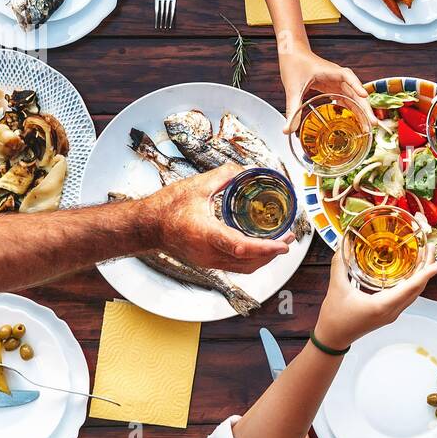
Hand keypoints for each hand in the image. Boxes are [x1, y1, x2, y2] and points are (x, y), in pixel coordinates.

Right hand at [144, 163, 291, 273]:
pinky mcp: (208, 262)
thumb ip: (224, 176)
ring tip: (279, 242)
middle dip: (273, 252)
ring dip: (265, 257)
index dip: (266, 247)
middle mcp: (209, 253)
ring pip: (245, 267)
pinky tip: (260, 246)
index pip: (242, 247)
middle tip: (289, 237)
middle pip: (249, 261)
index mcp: (206, 234)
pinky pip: (237, 266)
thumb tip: (244, 170)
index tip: (283, 243)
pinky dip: (253, 259)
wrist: (147, 226)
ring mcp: (209, 261)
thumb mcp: (197, 185)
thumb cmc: (167, 208)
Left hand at [278, 45, 367, 131]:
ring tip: (367, 127)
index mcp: (331, 72)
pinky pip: (346, 98)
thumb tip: (288, 130)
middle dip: (365, 107)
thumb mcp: (293, 88)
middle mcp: (338, 77)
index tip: (363, 97)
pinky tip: (353, 120)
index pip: (348, 77)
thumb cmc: (294, 64)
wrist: (292, 53)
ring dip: (360, 111)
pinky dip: (351, 108)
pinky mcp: (333, 87)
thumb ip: (292, 109)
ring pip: (353, 97)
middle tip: (372, 123)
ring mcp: (337, 82)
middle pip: (356, 92)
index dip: (356, 86)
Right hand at [314, 245, 436, 350]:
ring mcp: (392, 313)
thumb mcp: (337, 288)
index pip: (411, 287)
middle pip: (417, 288)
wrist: (333, 338)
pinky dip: (413, 282)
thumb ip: (340, 264)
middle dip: (427, 268)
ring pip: (413, 293)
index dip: (427, 273)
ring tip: (425, 255)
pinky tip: (412, 271)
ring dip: (421, 275)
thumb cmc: (335, 318)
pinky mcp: (389, 313)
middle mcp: (391, 310)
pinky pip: (407, 296)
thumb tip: (343, 244)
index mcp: (382, 305)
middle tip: (431, 247)